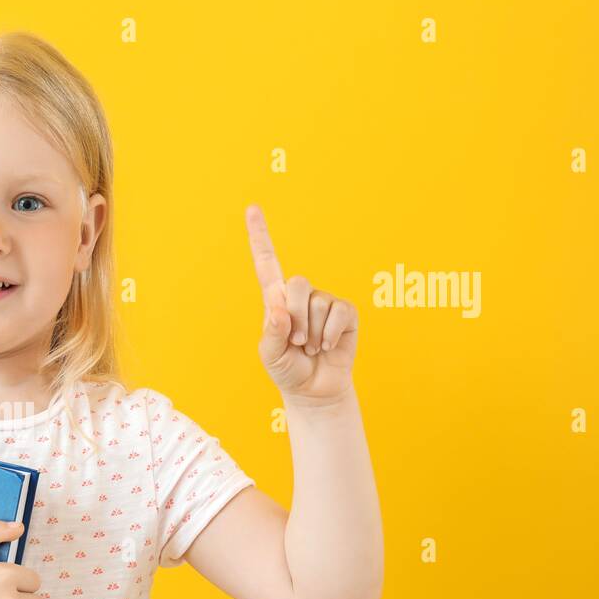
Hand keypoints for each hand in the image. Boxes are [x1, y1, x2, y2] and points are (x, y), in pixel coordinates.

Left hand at [245, 203, 359, 405]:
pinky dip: (330, 334)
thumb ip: (271, 334)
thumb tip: (278, 310)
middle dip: (295, 318)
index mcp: (275, 301)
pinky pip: (339, 312)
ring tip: (310, 348)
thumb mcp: (270, 356)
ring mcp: (324, 302)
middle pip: (297, 284)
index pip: (267, 263)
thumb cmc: (288, 370)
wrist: (314, 390)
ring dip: (312, 334)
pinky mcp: (346, 312)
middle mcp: (300, 295)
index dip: (260, 236)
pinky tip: (327, 346)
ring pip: (317, 303)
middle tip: (295, 343)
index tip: (252, 208)